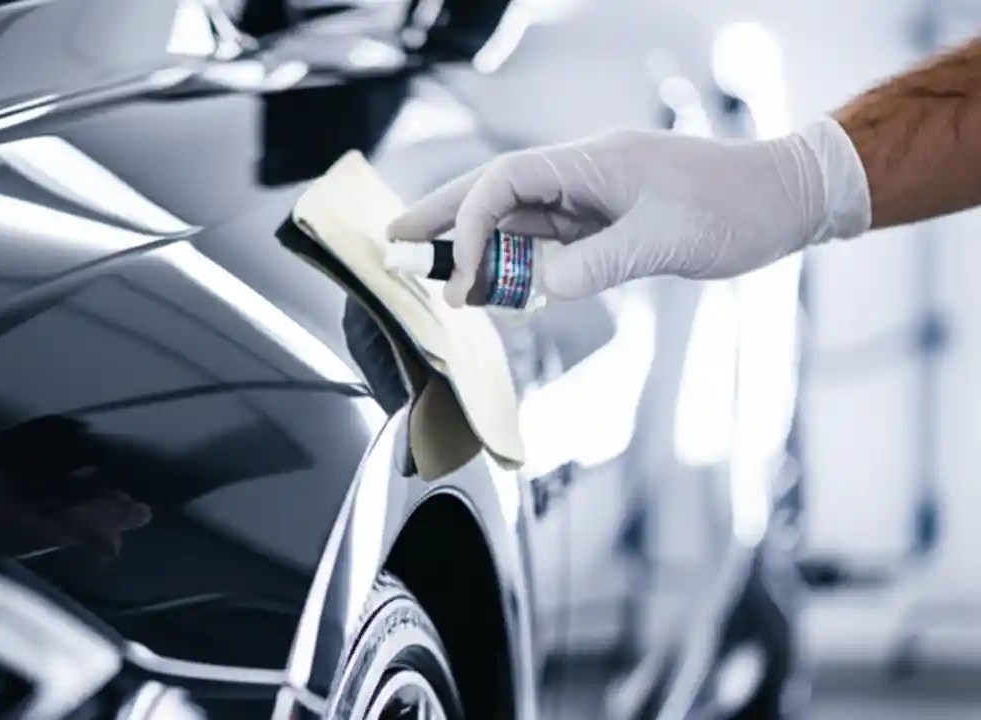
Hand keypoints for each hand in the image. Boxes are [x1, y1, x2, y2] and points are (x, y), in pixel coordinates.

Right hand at [388, 118, 870, 306]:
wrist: (785, 199)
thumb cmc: (734, 207)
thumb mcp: (665, 240)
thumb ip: (597, 263)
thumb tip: (539, 289)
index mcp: (592, 163)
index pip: (506, 181)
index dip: (470, 220)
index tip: (459, 270)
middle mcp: (583, 175)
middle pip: (495, 190)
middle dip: (442, 216)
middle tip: (392, 241)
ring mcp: (593, 199)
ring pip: (517, 219)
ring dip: (478, 248)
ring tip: (438, 280)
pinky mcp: (606, 222)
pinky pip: (548, 241)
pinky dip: (518, 263)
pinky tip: (500, 285)